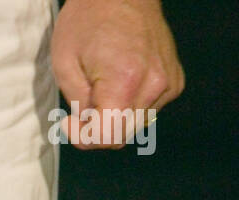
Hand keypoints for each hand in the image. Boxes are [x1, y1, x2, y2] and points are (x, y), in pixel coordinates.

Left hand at [52, 0, 184, 147]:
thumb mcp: (64, 64)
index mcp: (126, 80)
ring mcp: (168, 83)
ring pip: (133, 125)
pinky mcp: (174, 82)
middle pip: (120, 135)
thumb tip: (89, 128)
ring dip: (114, 116)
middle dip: (97, 128)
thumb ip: (77, 105)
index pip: (107, 137)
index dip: (83, 138)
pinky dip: (130, 106)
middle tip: (81, 105)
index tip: (68, 122)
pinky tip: (121, 82)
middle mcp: (154, 84)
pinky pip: (148, 111)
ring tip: (102, 87)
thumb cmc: (88, 21)